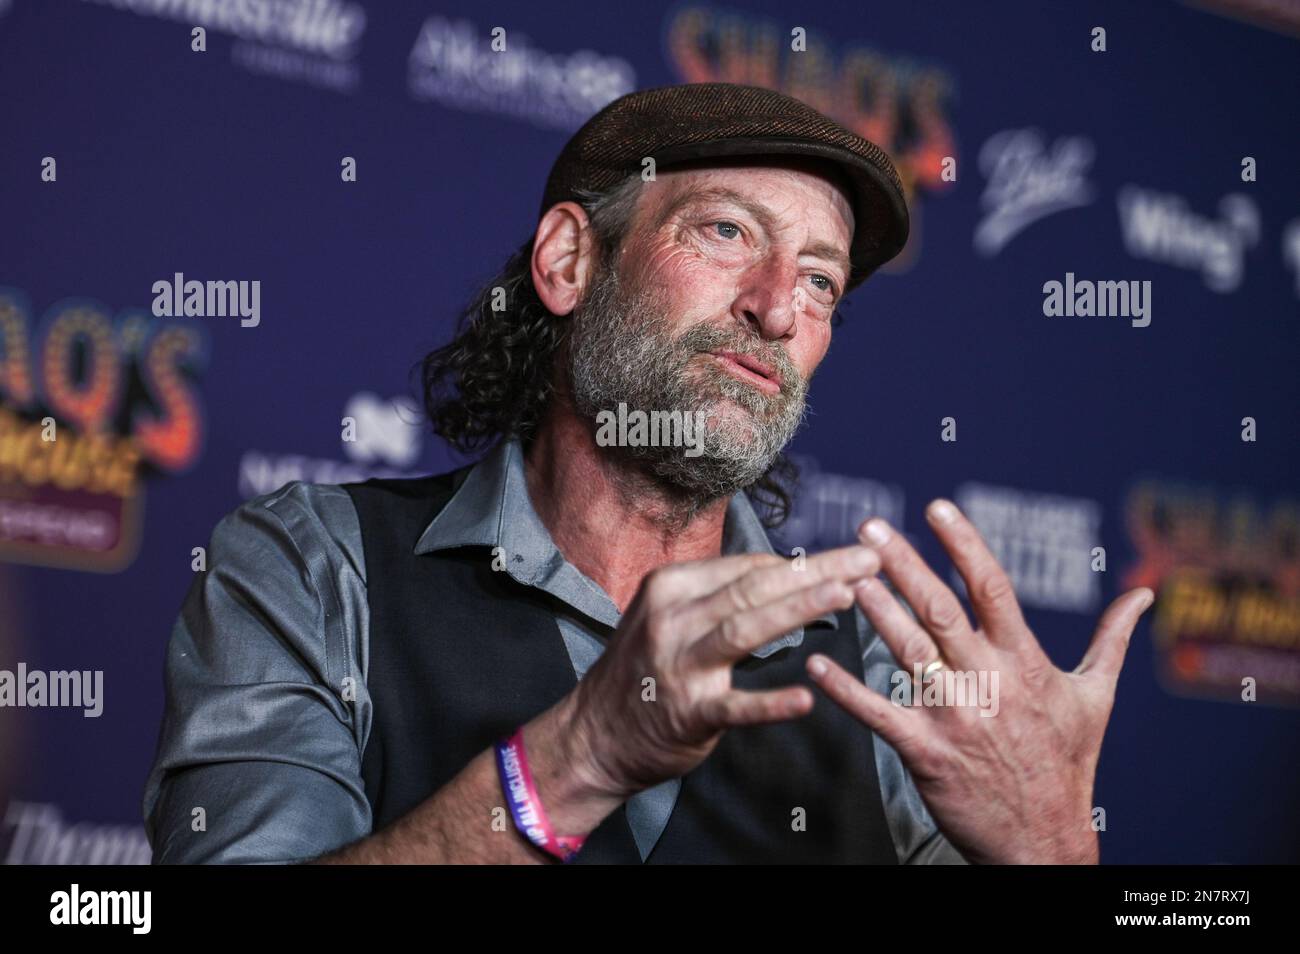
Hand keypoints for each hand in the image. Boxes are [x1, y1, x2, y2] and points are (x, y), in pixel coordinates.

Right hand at [570, 545, 880, 799]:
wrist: (593, 735)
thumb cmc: (644, 669)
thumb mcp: (668, 615)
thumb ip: (718, 596)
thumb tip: (784, 573)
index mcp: (671, 585)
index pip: (749, 567)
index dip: (804, 562)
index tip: (851, 558)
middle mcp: (672, 617)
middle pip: (755, 586)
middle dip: (818, 570)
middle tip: (869, 559)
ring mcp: (678, 664)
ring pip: (745, 628)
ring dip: (799, 609)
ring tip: (847, 595)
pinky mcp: (686, 713)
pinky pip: (734, 707)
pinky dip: (770, 703)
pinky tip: (805, 699)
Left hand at [806, 499, 1153, 864]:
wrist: (1044, 842)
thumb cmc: (1068, 764)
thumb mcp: (1097, 697)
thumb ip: (1113, 639)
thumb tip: (1143, 594)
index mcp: (1024, 661)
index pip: (993, 588)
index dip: (964, 545)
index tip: (938, 508)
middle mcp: (987, 682)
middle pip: (940, 611)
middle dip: (904, 564)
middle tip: (869, 528)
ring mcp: (955, 718)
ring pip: (907, 653)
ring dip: (875, 612)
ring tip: (846, 577)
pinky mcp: (925, 752)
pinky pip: (879, 714)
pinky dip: (845, 689)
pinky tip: (815, 663)